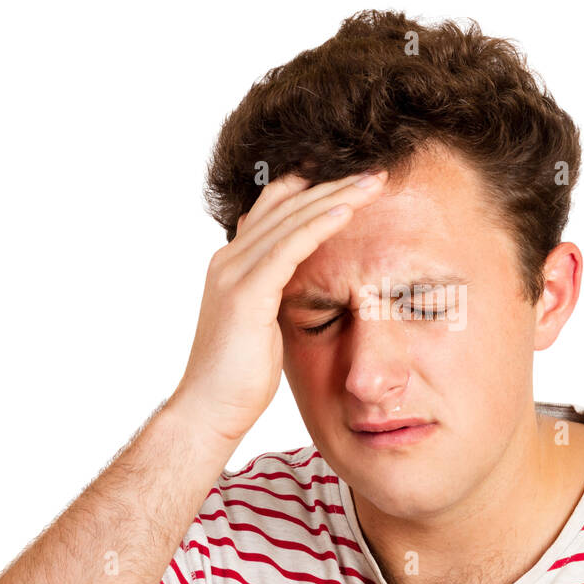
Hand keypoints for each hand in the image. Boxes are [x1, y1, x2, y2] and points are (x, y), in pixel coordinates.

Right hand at [169, 169, 386, 443]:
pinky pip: (288, 248)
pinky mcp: (245, 294)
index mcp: (233, 264)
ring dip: (335, 197)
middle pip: (285, 204)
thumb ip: (277, 295)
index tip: (351, 177)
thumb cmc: (239, 378)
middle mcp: (229, 260)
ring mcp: (233, 274)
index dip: (311, 188)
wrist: (209, 411)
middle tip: (374, 172)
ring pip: (290, 219)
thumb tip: (303, 285)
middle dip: (332, 184)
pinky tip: (347, 212)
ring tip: (374, 182)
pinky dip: (319, 226)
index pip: (274, 209)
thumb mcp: (263, 325)